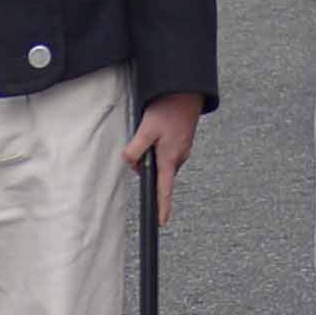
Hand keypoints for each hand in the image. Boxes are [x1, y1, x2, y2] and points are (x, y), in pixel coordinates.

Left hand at [128, 90, 201, 204]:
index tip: (161, 221)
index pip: (165, 189)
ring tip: (148, 130)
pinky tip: (156, 129)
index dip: (162, 207)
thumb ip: (135, 149)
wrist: (187, 93)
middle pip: (158, 173)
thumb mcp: (146, 129)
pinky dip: (157, 145)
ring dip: (150, 152)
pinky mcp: (181, 141)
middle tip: (139, 144)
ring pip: (161, 161)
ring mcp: (182, 149)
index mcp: (170, 158)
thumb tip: (129, 161)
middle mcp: (179, 157)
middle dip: (145, 166)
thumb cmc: (168, 110)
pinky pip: (166, 151)